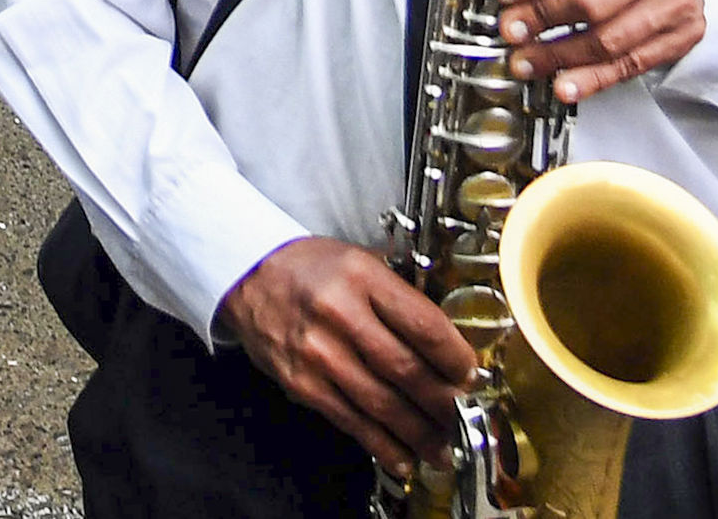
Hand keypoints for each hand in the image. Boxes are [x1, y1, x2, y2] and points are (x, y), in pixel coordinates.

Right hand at [218, 236, 472, 478]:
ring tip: (444, 448)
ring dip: (420, 433)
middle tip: (463, 416)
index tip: (471, 375)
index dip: (455, 358)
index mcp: (362, 276)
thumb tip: (449, 342)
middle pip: (406, 369)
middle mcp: (339, 313)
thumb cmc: (310, 268)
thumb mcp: (359, 260)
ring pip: (382, 403)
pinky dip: (382, 445)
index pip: (422, 325)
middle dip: (443, 402)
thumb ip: (401, 295)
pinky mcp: (302, 383)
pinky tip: (404, 457)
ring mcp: (317, 352)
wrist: (246, 273)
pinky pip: (350, 421)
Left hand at [496, 0, 705, 104]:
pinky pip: (631, 64)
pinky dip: (593, 80)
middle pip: (590, 3)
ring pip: (609, 41)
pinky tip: (565, 86)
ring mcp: (674, 2)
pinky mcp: (683, 34)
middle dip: (542, 20)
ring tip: (526, 63)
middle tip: (510, 31)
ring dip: (560, 57)